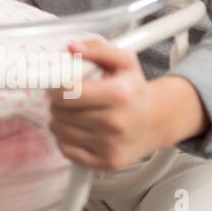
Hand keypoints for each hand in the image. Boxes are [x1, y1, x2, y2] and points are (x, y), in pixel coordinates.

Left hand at [44, 38, 172, 171]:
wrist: (156, 122)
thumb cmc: (134, 91)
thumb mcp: (124, 61)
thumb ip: (98, 49)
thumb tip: (73, 48)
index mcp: (119, 94)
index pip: (68, 93)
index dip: (55, 88)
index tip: (57, 86)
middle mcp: (116, 122)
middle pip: (60, 112)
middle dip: (57, 103)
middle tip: (66, 99)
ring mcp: (111, 145)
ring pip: (60, 131)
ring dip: (59, 120)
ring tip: (72, 113)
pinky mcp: (106, 162)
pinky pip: (66, 151)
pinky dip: (65, 139)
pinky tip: (76, 130)